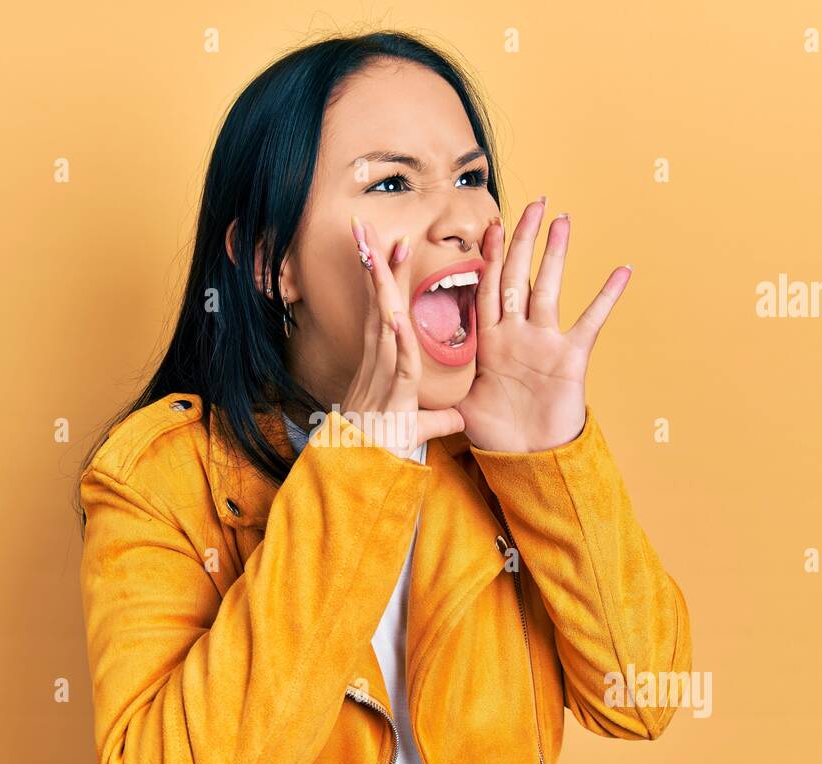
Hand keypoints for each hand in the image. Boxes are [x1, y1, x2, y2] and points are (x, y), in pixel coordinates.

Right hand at [336, 216, 465, 458]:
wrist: (362, 478)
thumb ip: (437, 420)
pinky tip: (397, 315)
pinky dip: (399, 341)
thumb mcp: (415, 430)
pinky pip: (399, 366)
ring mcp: (381, 381)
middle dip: (376, 266)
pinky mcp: (392, 401)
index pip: (383, 313)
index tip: (389, 246)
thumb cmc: (381, 452)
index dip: (387, 280)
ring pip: (384, 325)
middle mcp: (377, 366)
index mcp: (382, 366)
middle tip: (370, 227)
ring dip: (386, 288)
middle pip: (378, 307)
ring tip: (387, 250)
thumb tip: (459, 420)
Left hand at [455, 198, 631, 452]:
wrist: (529, 458)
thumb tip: (409, 377)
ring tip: (563, 218)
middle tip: (533, 203)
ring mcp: (545, 342)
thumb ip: (442, 385)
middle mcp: (518, 334)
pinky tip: (622, 270)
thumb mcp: (461, 405)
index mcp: (491, 340)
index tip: (489, 226)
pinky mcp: (570, 357)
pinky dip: (607, 296)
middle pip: (518, 276)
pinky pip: (590, 321)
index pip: (486, 288)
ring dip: (555, 253)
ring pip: (548, 287)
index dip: (488, 257)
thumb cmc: (498, 432)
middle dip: (523, 239)